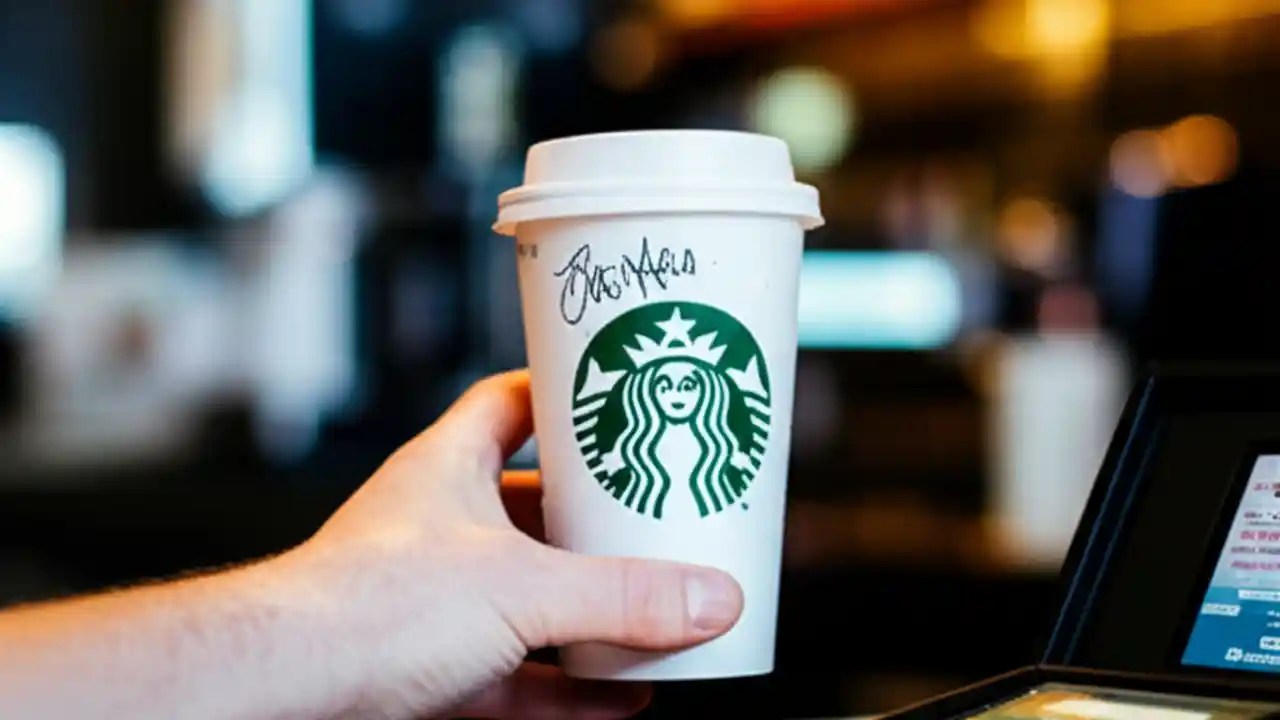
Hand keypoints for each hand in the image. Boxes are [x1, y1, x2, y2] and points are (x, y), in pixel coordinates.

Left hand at [283, 370, 743, 718]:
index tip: (622, 398)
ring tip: (662, 614)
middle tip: (663, 523)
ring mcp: (435, 600)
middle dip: (598, 524)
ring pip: (531, 597)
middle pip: (536, 509)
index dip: (565, 396)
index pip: (511, 403)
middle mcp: (441, 527)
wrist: (287, 690)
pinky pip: (521, 674)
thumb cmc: (366, 605)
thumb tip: (711, 597)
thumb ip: (622, 597)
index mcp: (449, 469)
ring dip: (593, 612)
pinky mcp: (433, 667)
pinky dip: (572, 688)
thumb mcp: (521, 587)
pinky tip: (625, 698)